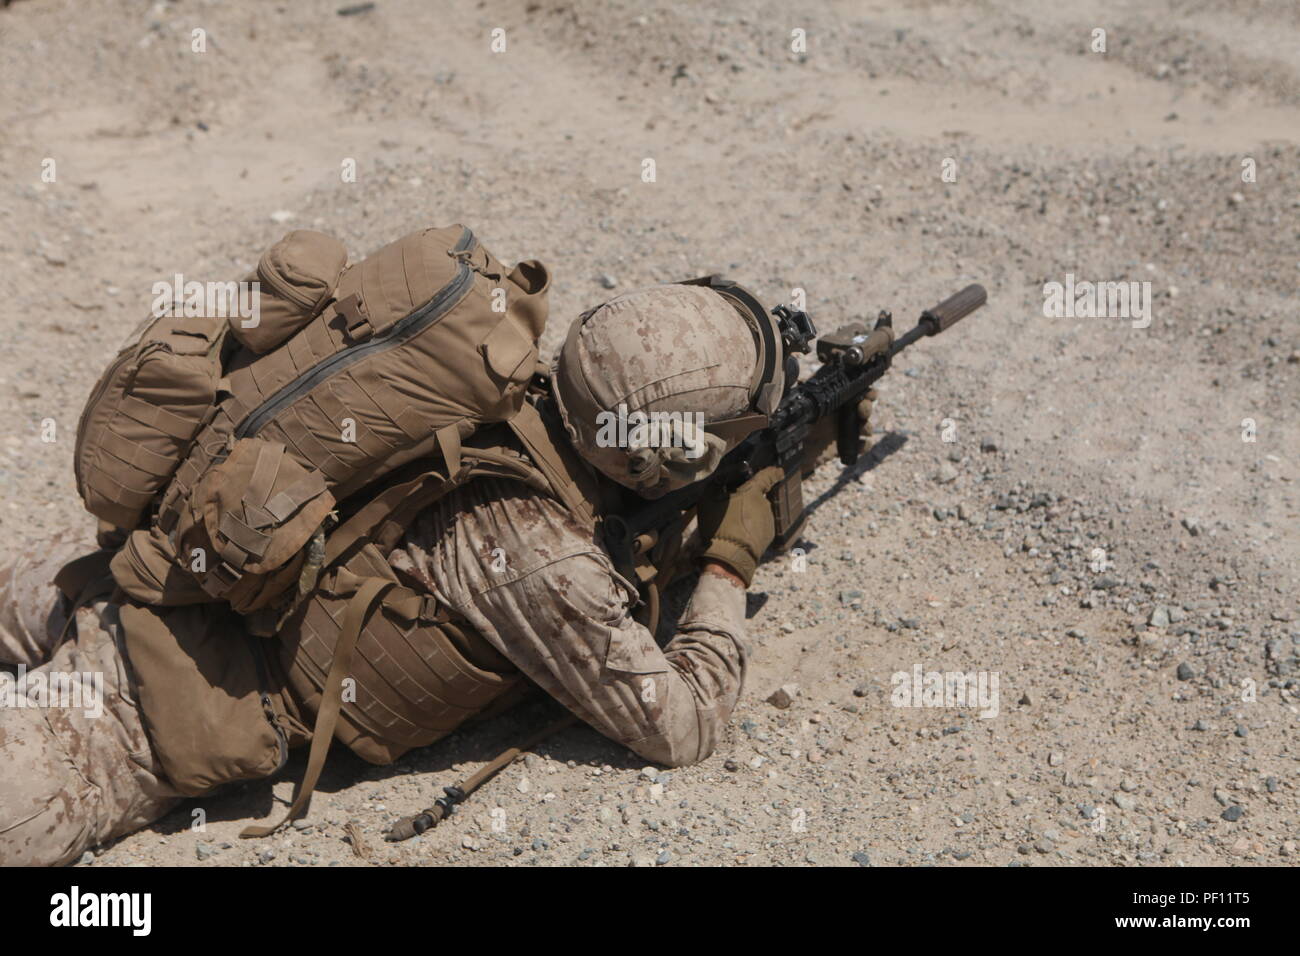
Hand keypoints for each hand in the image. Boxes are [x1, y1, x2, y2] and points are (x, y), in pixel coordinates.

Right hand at [696, 465, 783, 586]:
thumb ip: (722, 480)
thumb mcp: (709, 496)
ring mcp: (769, 521)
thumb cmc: (718, 525)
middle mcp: (765, 505)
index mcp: (753, 492)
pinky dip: (752, 527)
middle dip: (749, 497)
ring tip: (732, 524)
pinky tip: (739, 534)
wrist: (729, 558)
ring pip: (759, 511)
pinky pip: (760, 525)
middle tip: (731, 505)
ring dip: (749, 513)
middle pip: (758, 496)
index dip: (773, 472)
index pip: (769, 476)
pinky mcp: (769, 536)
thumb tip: (734, 472)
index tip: (778, 471)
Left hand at [801, 387, 879, 474]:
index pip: (857, 392)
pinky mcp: (846, 447)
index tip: (867, 393)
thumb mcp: (801, 406)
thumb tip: (801, 378)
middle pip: (865, 407)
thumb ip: (804, 391)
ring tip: (862, 429)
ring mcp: (846, 431)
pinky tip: (859, 445)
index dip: (866, 391)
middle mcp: (843, 414)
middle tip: (861, 410)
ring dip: (867, 426)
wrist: (793, 447)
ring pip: (866, 426)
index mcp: (836, 401)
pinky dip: (864, 445)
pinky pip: (862, 446)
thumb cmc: (797, 423)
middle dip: (867, 407)